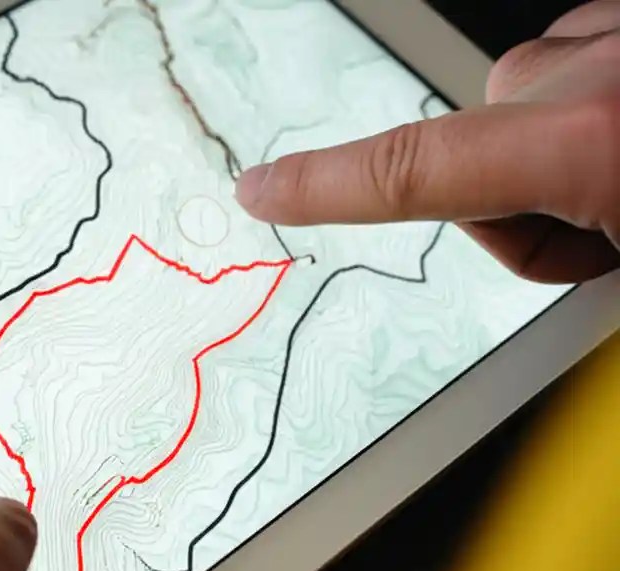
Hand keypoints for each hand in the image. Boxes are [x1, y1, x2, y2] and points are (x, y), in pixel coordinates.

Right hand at [234, 0, 619, 282]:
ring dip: (571, 157)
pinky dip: (598, 104)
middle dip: (525, 206)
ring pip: (533, 106)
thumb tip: (516, 250)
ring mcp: (617, 35)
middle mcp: (597, 67)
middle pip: (480, 151)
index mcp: (591, 137)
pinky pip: (581, 57)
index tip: (261, 190)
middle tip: (611, 238)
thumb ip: (563, 259)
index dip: (321, 185)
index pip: (414, 170)